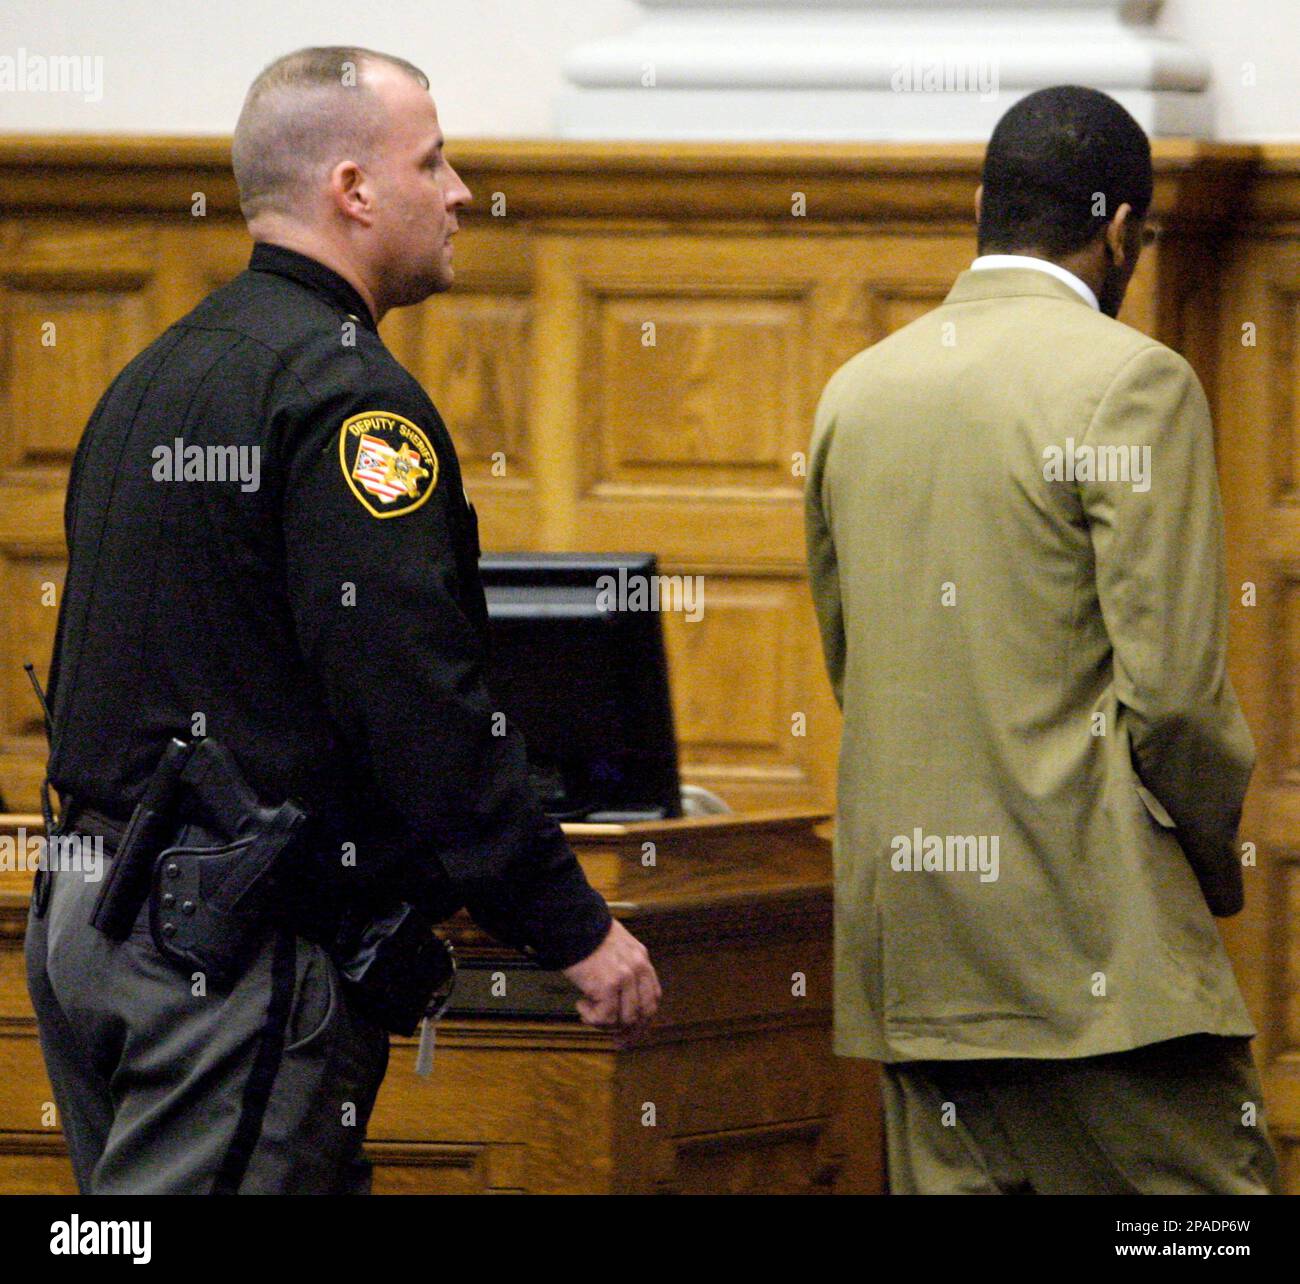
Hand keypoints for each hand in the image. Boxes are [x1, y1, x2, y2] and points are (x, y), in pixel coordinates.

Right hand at [562, 919, 660, 1034]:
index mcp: (642, 959)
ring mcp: (625, 977)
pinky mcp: (608, 986)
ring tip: (589, 1013)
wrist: (571, 924)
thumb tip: (617, 999)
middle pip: (644, 1012)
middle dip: (631, 1031)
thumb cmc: (585, 934)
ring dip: (605, 1023)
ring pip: (624, 1018)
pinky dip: (591, 1017)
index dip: (644, 1018)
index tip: (632, 1031)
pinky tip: (580, 1004)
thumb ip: (622, 967)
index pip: (653, 997)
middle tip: (616, 1042)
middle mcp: (638, 968)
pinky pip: (605, 1017)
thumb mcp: (615, 946)